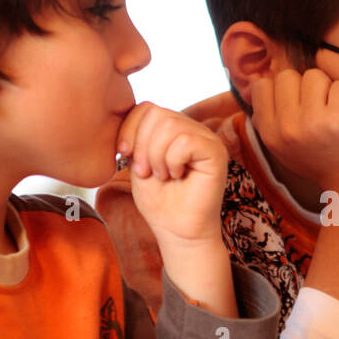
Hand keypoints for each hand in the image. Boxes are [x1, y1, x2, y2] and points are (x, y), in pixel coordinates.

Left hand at [118, 103, 227, 248]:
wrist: (176, 230)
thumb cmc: (159, 201)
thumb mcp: (137, 161)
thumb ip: (136, 135)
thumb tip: (127, 112)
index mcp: (174, 129)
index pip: (147, 108)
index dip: (129, 128)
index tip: (122, 155)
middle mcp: (193, 129)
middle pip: (157, 114)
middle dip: (142, 145)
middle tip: (146, 172)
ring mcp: (206, 139)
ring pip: (170, 126)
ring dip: (157, 156)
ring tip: (162, 175)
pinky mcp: (216, 152)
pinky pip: (185, 141)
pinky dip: (173, 161)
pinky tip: (178, 176)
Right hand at [250, 68, 338, 191]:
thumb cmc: (324, 163)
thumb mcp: (284, 148)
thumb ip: (271, 118)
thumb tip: (261, 81)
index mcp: (269, 135)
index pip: (261, 85)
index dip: (282, 89)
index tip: (299, 104)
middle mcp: (286, 129)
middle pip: (287, 75)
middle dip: (305, 86)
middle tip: (320, 107)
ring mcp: (312, 123)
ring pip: (314, 76)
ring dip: (328, 89)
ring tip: (336, 112)